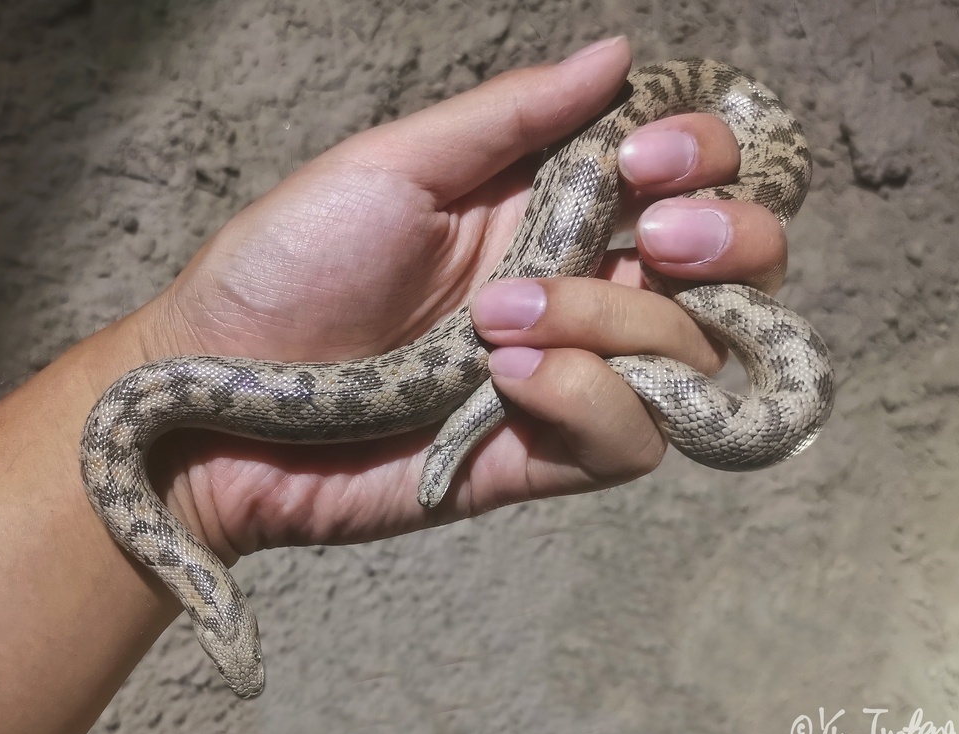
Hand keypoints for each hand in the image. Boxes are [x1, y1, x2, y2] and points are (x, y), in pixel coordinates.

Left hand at [125, 37, 787, 560]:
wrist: (222, 401)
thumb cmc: (288, 269)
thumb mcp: (394, 168)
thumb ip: (513, 118)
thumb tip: (623, 54)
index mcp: (551, 208)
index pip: (690, 177)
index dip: (708, 156)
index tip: (650, 156)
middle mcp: (583, 287)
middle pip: (737, 267)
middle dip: (729, 238)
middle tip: (658, 233)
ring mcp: (574, 375)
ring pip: (695, 351)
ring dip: (613, 319)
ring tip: (498, 319)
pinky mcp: (550, 454)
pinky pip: (637, 437)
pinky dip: (590, 398)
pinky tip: (505, 381)